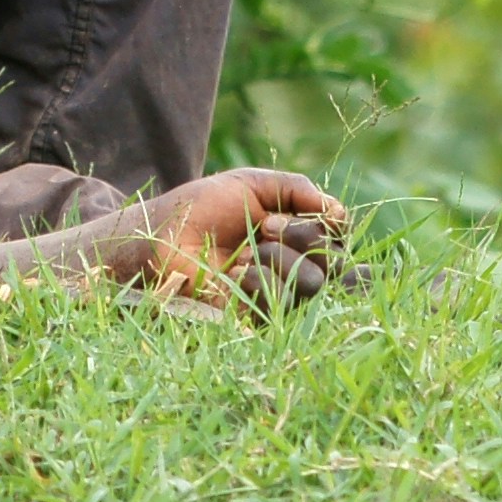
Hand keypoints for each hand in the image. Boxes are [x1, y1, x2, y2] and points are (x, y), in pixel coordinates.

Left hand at [94, 169, 356, 310]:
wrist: (161, 236)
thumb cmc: (203, 206)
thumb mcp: (251, 184)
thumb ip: (297, 189)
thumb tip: (339, 214)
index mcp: (296, 234)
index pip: (338, 235)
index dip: (324, 223)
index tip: (285, 209)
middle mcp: (293, 265)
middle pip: (334, 261)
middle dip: (302, 235)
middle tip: (265, 225)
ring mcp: (276, 293)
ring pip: (313, 283)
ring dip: (281, 259)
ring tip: (245, 253)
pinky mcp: (255, 317)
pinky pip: (280, 305)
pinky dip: (260, 283)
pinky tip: (234, 275)